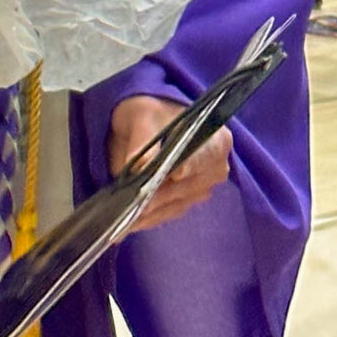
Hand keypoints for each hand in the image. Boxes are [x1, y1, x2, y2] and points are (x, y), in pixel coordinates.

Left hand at [108, 94, 231, 231]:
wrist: (149, 121)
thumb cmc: (148, 113)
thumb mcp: (141, 115)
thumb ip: (143, 137)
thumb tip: (142, 165)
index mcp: (215, 140)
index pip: (201, 158)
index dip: (184, 170)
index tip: (171, 178)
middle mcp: (216, 168)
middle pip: (185, 189)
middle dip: (155, 199)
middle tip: (127, 209)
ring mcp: (203, 188)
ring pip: (174, 206)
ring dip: (147, 215)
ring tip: (120, 223)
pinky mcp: (188, 201)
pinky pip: (168, 213)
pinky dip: (147, 218)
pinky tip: (126, 223)